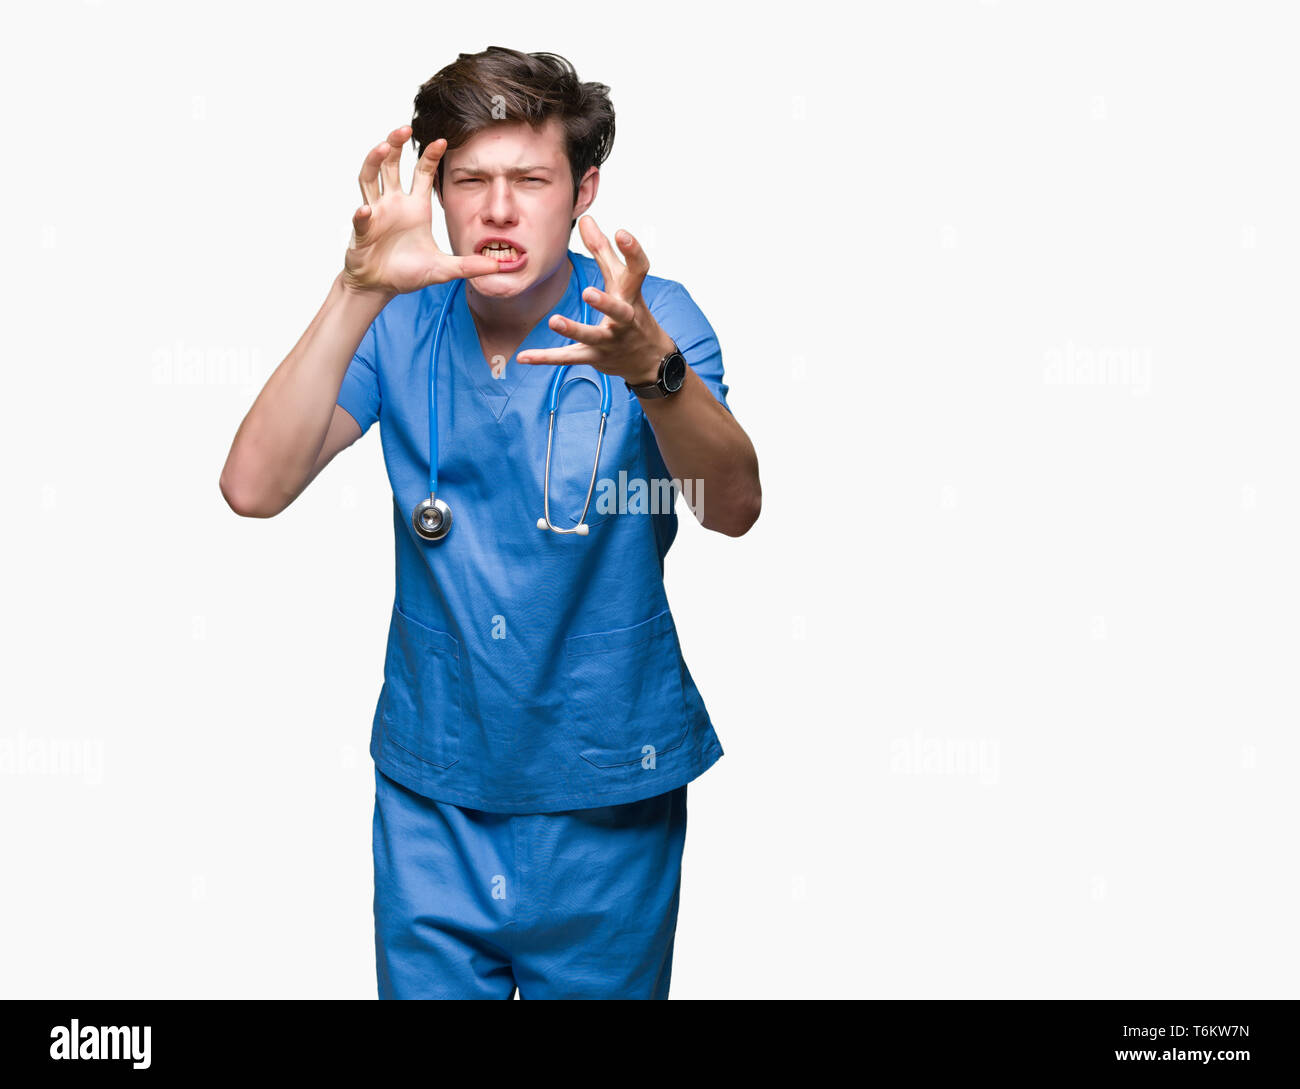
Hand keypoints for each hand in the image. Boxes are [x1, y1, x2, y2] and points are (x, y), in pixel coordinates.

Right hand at [341, 125, 499, 295]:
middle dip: (396, 145)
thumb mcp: (443, 269)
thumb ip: (468, 266)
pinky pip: (361, 219)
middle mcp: (393, 204)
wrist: (381, 286)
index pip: (422, 172)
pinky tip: (366, 209)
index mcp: (415, 207)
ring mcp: (375, 214)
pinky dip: (362, 214)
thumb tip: (497, 267)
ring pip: (369, 179)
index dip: (430, 155)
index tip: (442, 140)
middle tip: (405, 128)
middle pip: (391, 165)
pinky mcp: (362, 232)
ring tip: (382, 147)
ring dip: (374, 162)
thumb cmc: (408, 272)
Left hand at [516, 216, 675, 384]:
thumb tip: (586, 219)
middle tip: (588, 292)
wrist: (648, 359)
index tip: (621, 233)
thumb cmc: (631, 311)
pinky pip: (568, 358)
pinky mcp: (594, 356)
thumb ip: (603, 250)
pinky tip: (523, 357)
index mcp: (631, 295)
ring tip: (554, 321)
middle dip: (604, 303)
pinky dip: (546, 358)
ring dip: (574, 330)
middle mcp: (624, 319)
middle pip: (618, 311)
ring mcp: (609, 341)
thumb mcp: (621, 281)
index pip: (638, 271)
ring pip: (592, 337)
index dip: (632, 252)